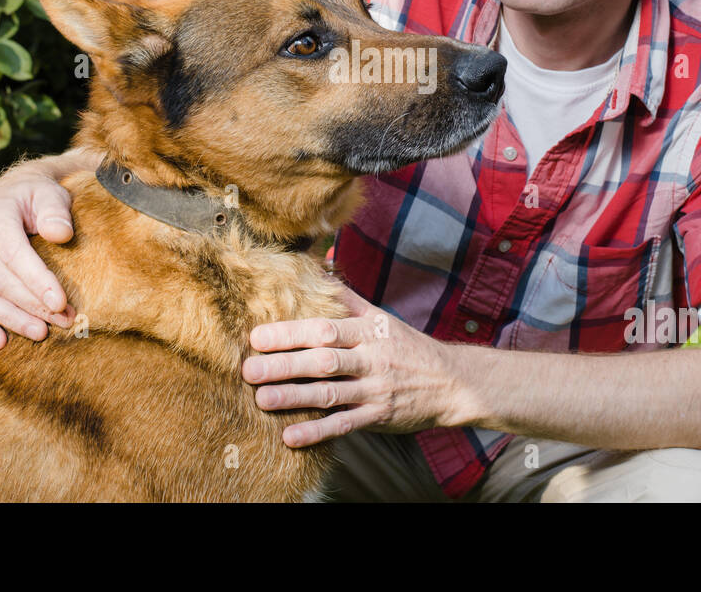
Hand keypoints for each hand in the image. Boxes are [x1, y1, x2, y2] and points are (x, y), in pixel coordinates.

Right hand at [0, 155, 85, 347]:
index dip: (36, 279)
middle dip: (30, 304)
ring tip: (41, 333)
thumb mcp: (51, 193)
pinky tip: (0, 342)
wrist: (15, 194)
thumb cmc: (39, 197)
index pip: (13, 252)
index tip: (61, 302)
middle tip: (62, 321)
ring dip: (11, 318)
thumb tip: (60, 234)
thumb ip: (55, 211)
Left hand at [241, 288, 465, 446]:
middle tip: (248, 369)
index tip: (257, 337)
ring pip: (331, 393)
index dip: (291, 333)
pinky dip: (317, 431)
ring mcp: (376, 389)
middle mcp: (372, 358)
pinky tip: (290, 436)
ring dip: (294, 398)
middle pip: (324, 361)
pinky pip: (345, 425)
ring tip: (261, 400)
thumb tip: (315, 264)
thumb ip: (346, 296)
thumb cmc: (406, 346)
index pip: (325, 329)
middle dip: (284, 365)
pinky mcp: (380, 417)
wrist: (451, 381)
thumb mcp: (380, 317)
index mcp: (368, 331)